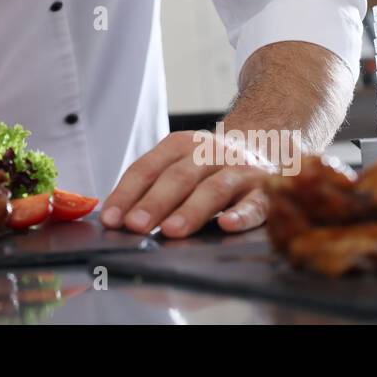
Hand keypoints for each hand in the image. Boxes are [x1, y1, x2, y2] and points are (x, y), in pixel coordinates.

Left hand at [100, 129, 276, 237]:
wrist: (265, 144)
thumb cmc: (210, 166)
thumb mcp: (180, 163)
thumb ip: (151, 186)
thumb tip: (116, 219)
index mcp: (181, 145)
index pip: (147, 168)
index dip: (126, 193)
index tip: (110, 219)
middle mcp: (209, 152)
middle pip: (178, 177)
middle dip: (154, 202)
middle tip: (134, 225)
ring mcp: (239, 169)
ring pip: (213, 189)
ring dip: (190, 211)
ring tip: (170, 231)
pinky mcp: (265, 189)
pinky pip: (256, 203)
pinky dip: (242, 214)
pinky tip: (228, 226)